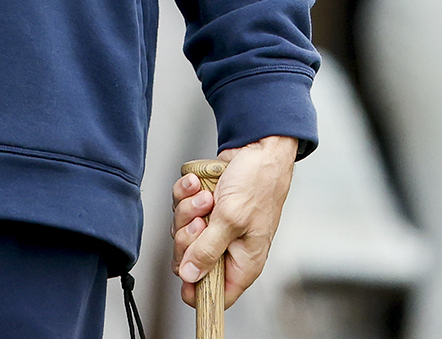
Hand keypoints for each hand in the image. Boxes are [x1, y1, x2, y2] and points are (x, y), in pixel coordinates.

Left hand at [170, 134, 296, 308]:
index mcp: (242, 262)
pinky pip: (181, 209)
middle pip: (189, 262)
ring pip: (182, 232)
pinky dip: (185, 194)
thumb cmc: (259, 181)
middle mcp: (228, 248)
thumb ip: (208, 250)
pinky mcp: (205, 209)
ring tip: (206, 197)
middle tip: (201, 221)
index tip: (185, 266)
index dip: (194, 287)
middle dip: (187, 237)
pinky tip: (198, 184)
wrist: (258, 146)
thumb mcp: (231, 219)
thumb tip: (190, 276)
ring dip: (187, 210)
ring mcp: (215, 227)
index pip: (213, 295)